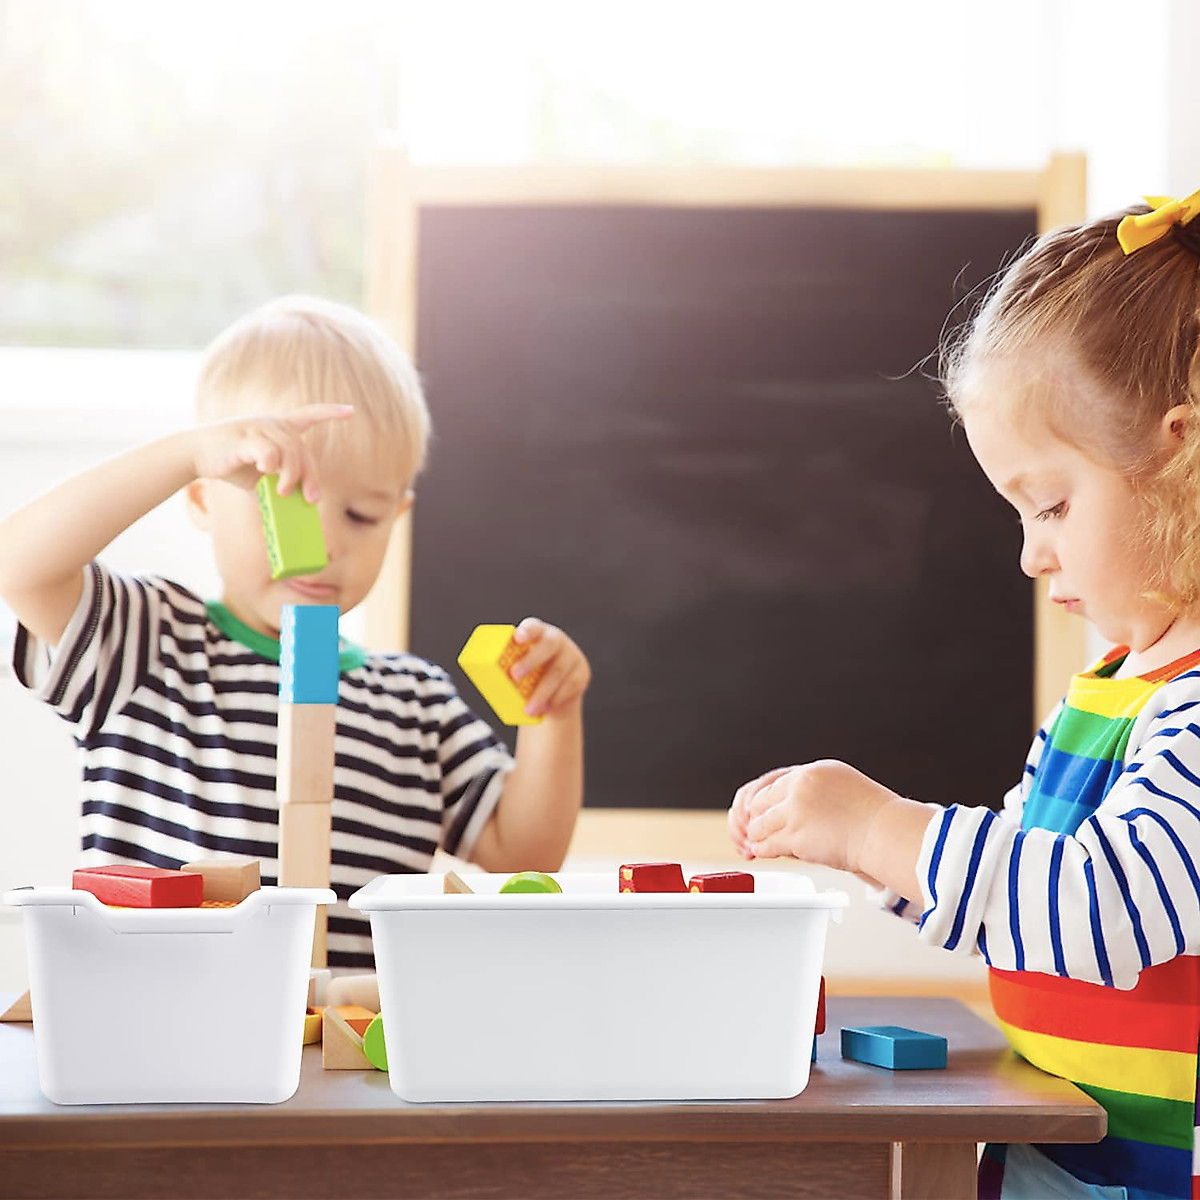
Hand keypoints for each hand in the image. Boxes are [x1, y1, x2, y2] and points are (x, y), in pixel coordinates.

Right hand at [188, 404, 354, 500]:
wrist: (195, 455)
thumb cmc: (231, 464)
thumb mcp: (261, 474)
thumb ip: (280, 479)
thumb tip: (300, 503)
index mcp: (278, 427)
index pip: (308, 415)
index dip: (330, 412)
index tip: (351, 411)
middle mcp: (271, 423)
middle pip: (303, 450)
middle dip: (311, 477)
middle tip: (311, 499)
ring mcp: (258, 428)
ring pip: (290, 452)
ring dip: (292, 476)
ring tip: (284, 492)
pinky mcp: (245, 438)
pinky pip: (269, 452)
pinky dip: (272, 465)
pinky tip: (266, 471)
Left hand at [508, 617, 590, 717]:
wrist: (556, 689)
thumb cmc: (530, 675)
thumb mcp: (519, 666)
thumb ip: (508, 667)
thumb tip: (486, 678)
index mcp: (537, 633)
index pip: (533, 626)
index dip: (526, 631)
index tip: (517, 638)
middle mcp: (556, 640)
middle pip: (548, 645)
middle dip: (530, 660)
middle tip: (514, 675)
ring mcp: (571, 655)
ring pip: (558, 672)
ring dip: (542, 692)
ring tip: (529, 709)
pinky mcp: (582, 673)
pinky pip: (570, 686)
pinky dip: (556, 699)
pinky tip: (545, 709)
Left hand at [731, 759, 899, 875]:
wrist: (885, 834)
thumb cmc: (873, 818)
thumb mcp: (843, 786)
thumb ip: (815, 791)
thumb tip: (792, 805)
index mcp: (814, 771)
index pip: (775, 783)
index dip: (766, 801)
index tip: (761, 811)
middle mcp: (801, 786)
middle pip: (761, 801)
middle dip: (757, 818)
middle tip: (755, 829)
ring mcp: (797, 811)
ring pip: (760, 824)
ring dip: (757, 836)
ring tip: (758, 843)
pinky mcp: (796, 836)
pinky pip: (766, 845)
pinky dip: (762, 850)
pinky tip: (763, 853)